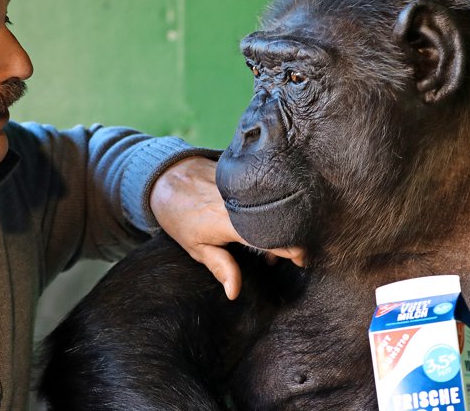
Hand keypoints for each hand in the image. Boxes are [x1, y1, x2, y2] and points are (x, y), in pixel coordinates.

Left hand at [150, 156, 304, 299]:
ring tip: (267, 244)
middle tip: (281, 256)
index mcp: (232, 223)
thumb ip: (221, 267)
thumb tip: (235, 292)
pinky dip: (269, 210)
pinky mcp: (245, 178)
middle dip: (290, 239)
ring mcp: (245, 188)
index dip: (293, 250)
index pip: (274, 237)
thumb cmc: (180, 217)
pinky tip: (260, 222)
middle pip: (282, 221)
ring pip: (276, 207)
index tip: (301, 261)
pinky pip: (266, 195)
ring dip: (279, 226)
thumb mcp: (197, 248)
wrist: (168, 178)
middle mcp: (243, 203)